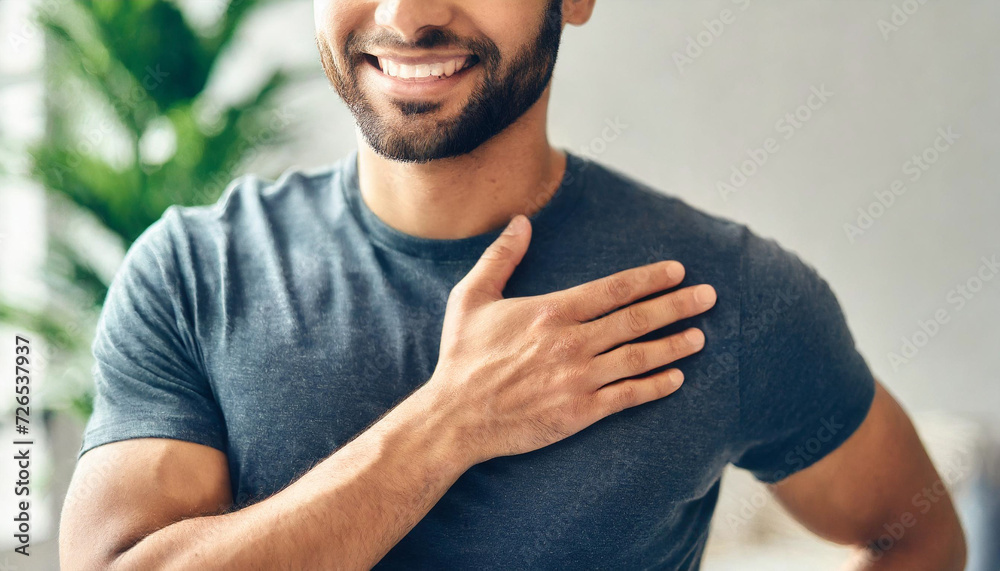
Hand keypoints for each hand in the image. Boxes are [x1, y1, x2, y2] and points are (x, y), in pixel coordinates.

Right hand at [424, 214, 716, 464]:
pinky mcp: (579, 412)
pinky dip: (655, 386)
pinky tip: (676, 378)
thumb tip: (521, 221)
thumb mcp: (471, 297)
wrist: (455, 417)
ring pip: (639, 356)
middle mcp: (571, 342)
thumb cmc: (461, 357)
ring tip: (700, 336)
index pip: (614, 289)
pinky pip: (628, 396)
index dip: (650, 278)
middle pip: (636, 319)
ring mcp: (578, 378)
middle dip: (677, 305)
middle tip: (709, 296)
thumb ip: (500, 257)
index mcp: (550, 312)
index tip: (677, 271)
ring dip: (674, 345)